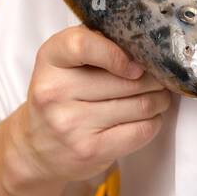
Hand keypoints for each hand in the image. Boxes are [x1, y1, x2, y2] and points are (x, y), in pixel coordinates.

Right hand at [4, 24, 172, 187]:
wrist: (35, 149)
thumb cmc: (59, 98)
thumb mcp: (64, 64)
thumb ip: (95, 46)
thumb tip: (144, 49)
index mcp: (50, 59)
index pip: (82, 45)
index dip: (116, 53)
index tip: (135, 63)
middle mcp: (55, 92)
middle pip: (126, 80)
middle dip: (154, 79)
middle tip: (161, 78)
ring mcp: (71, 124)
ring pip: (140, 105)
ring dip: (159, 100)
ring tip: (160, 96)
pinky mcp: (90, 150)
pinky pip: (140, 131)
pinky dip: (154, 122)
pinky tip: (150, 118)